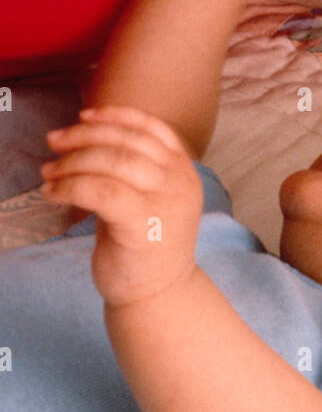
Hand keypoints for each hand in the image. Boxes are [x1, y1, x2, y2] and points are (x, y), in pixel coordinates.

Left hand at [41, 106, 203, 305]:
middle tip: (53, 142)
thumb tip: (89, 137)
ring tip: (48, 172)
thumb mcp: (152, 199)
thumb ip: (136, 169)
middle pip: (127, 142)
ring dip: (72, 162)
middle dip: (84, 137)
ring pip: (112, 163)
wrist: (158, 296)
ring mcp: (165, 202)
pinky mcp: (143, 224)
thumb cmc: (147, 247)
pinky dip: (71, 187)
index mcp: (185, 171)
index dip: (116, 115)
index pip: (152, 128)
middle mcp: (180, 182)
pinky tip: (53, 194)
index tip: (83, 115)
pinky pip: (100, 191)